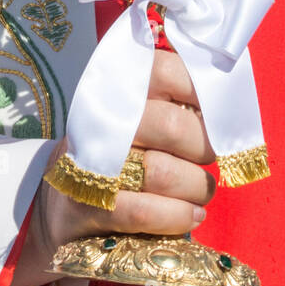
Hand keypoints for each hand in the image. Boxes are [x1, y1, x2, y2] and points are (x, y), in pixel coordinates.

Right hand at [9, 47, 215, 285]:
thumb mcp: (133, 118)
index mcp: (116, 88)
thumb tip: (228, 105)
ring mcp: (91, 164)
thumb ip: (173, 103)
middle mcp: (100, 120)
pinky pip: (144, 212)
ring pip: (162, 172)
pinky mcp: (88, 207)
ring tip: (201, 191)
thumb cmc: (116, 155)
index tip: (214, 111)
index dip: (200, 89)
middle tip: (207, 157)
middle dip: (203, 146)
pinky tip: (191, 216)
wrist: (56, 205)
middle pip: (170, 124)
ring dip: (196, 186)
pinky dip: (177, 216)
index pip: (164, 69)